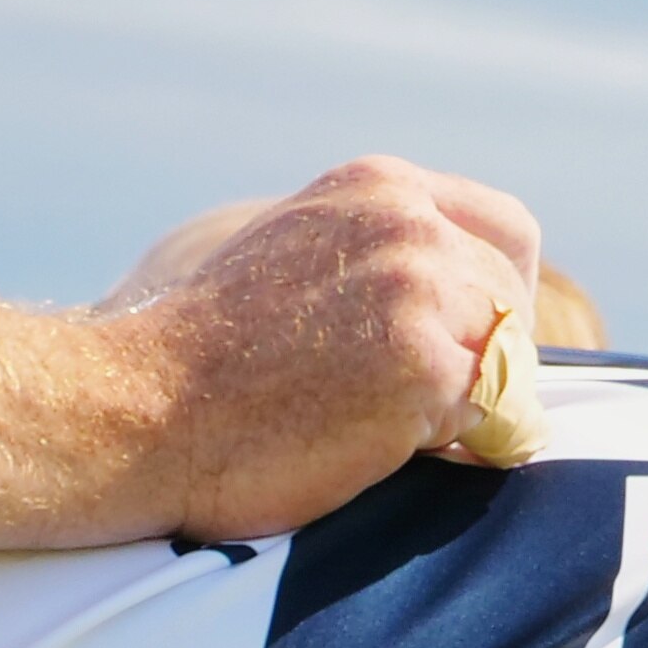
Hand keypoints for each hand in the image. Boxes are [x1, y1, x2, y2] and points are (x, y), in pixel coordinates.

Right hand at [117, 156, 545, 538]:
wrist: (136, 409)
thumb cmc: (195, 367)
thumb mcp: (287, 262)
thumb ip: (362, 264)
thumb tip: (427, 314)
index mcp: (377, 189)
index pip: (503, 232)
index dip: (500, 298)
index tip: (470, 348)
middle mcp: (408, 223)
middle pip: (511, 300)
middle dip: (485, 363)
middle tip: (434, 419)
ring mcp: (418, 290)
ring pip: (509, 358)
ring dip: (471, 408)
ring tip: (397, 438)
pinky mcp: (421, 366)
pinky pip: (495, 414)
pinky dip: (463, 447)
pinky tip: (392, 457)